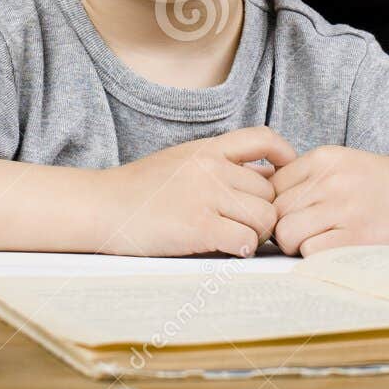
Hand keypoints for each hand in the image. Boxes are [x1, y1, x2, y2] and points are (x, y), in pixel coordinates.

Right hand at [95, 126, 295, 256]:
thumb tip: (261, 178)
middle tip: (248, 226)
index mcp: (207, 149)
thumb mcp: (180, 162)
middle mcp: (211, 168)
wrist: (99, 207)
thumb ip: (217, 166)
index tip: (288, 173)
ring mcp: (206, 196)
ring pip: (264, 218)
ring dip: (256, 234)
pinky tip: (226, 249)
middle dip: (265, 212)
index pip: (263, 138)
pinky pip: (245, 241)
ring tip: (235, 238)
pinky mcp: (198, 226)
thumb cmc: (137, 191)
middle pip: (270, 191)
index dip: (285, 155)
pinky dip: (242, 250)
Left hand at [271, 146, 388, 255]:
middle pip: (274, 210)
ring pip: (286, 233)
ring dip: (295, 244)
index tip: (288, 215)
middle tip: (302, 232)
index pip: (271, 184)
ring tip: (317, 240)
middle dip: (281, 227)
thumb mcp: (343, 165)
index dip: (273, 205)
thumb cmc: (383, 185)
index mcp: (325, 158)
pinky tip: (332, 248)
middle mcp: (332, 180)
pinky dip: (314, 255)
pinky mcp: (356, 237)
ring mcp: (344, 208)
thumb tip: (261, 198)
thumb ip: (306, 177)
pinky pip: (309, 252)